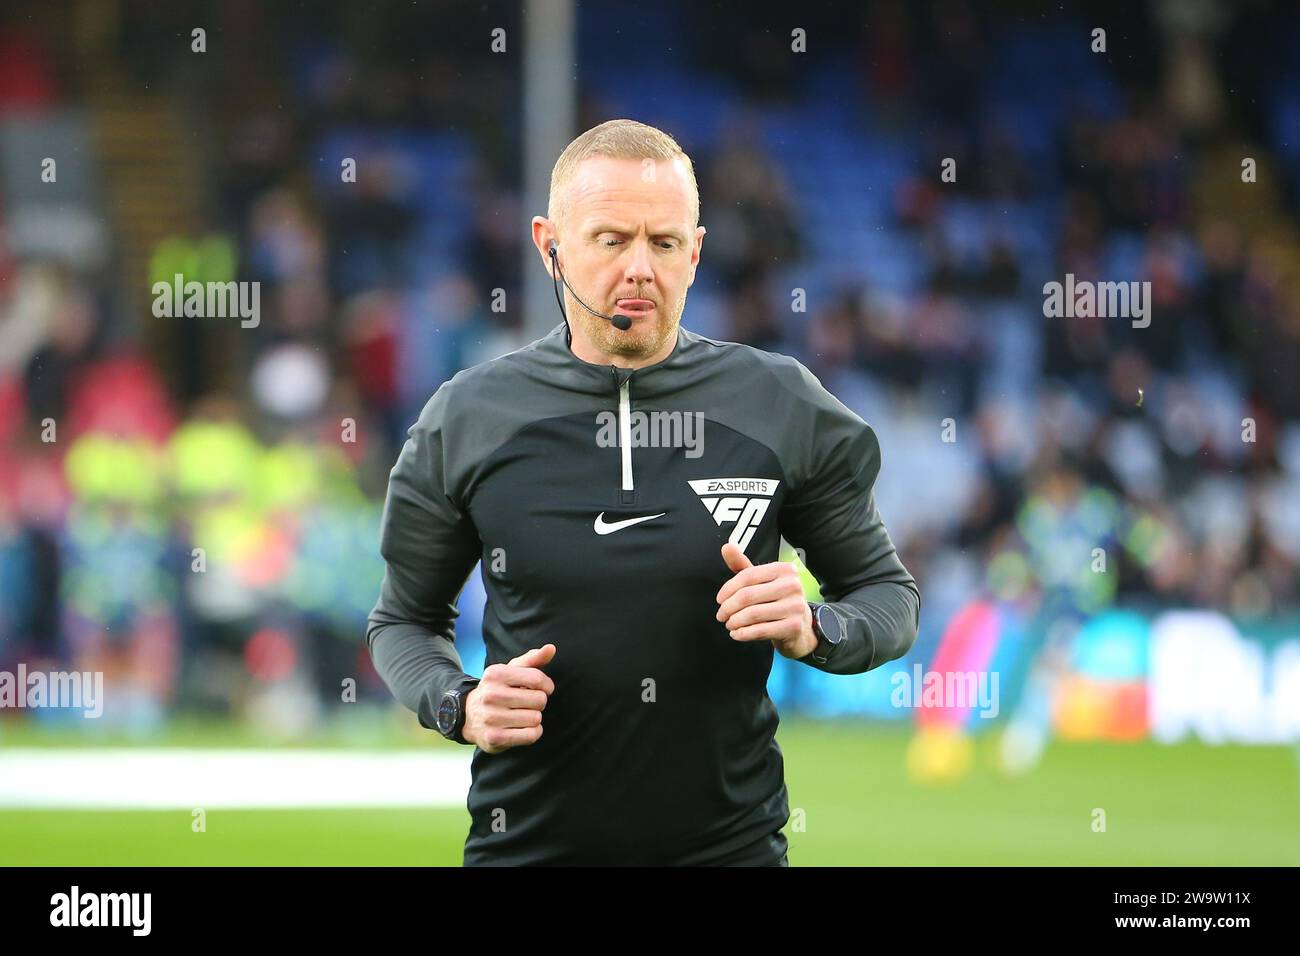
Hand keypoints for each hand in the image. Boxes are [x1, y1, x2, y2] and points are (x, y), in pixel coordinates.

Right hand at [463, 643, 555, 753]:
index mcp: (496, 674)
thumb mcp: (510, 671)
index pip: (537, 679)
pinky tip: (523, 728)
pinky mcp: (494, 738)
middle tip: (528, 704)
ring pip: (536, 719)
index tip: (544, 689)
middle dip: (539, 703)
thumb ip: (532, 659)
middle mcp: (491, 695)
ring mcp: (491, 717)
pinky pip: (531, 736)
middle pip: (539, 700)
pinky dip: (534, 733)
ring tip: (522, 715)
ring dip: (535, 718)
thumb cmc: (497, 690)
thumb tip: (551, 648)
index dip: (547, 685)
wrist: (468, 716)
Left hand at [715, 543, 817, 659]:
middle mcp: (792, 585)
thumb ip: (742, 565)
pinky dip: (743, 634)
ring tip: (730, 624)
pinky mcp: (794, 626)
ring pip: (752, 614)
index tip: (720, 599)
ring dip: (735, 621)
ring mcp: (795, 606)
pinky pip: (761, 630)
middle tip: (722, 615)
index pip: (747, 576)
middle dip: (728, 607)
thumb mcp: (761, 581)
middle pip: (748, 595)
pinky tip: (737, 633)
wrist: (801, 626)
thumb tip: (727, 547)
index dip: (728, 589)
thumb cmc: (777, 600)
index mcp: (783, 569)